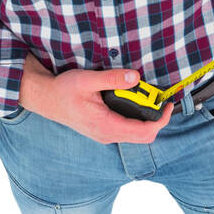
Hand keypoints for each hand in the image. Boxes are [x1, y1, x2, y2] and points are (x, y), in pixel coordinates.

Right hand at [19, 52, 174, 142]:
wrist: (46, 99)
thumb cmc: (63, 90)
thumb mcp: (87, 80)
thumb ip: (112, 79)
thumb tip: (135, 77)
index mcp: (106, 125)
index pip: (144, 132)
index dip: (161, 119)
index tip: (167, 103)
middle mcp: (107, 135)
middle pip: (144, 136)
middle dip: (157, 119)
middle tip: (160, 98)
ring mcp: (105, 135)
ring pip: (136, 135)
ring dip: (147, 119)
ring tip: (148, 98)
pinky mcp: (103, 131)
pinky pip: (127, 131)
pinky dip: (137, 119)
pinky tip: (134, 103)